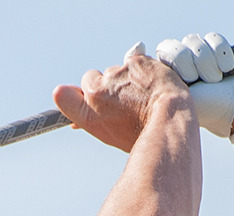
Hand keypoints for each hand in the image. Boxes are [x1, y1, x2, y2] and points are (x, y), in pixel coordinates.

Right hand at [52, 47, 192, 152]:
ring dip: (127, 78)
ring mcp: (115, 75)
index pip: (62, 95)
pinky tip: (153, 85)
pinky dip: (144, 71)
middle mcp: (97, 93)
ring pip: (116, 71)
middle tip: (124, 99)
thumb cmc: (144, 134)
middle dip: (105, 85)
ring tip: (145, 95)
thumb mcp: (112, 135)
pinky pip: (135, 63)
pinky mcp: (134, 62)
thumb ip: (94, 120)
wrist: (170, 121)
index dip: (74, 94)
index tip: (82, 96)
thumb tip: (75, 122)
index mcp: (88, 115)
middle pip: (91, 78)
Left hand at [150, 32, 233, 138]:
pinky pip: (213, 38)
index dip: (176, 61)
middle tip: (203, 80)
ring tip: (216, 79)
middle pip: (177, 46)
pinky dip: (220, 52)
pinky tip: (227, 68)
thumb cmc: (208, 111)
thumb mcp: (176, 100)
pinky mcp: (220, 51)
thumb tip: (141, 61)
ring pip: (193, 41)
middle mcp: (185, 65)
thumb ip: (159, 85)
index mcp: (171, 76)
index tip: (189, 78)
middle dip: (191, 62)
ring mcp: (202, 57)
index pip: (163, 52)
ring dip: (206, 60)